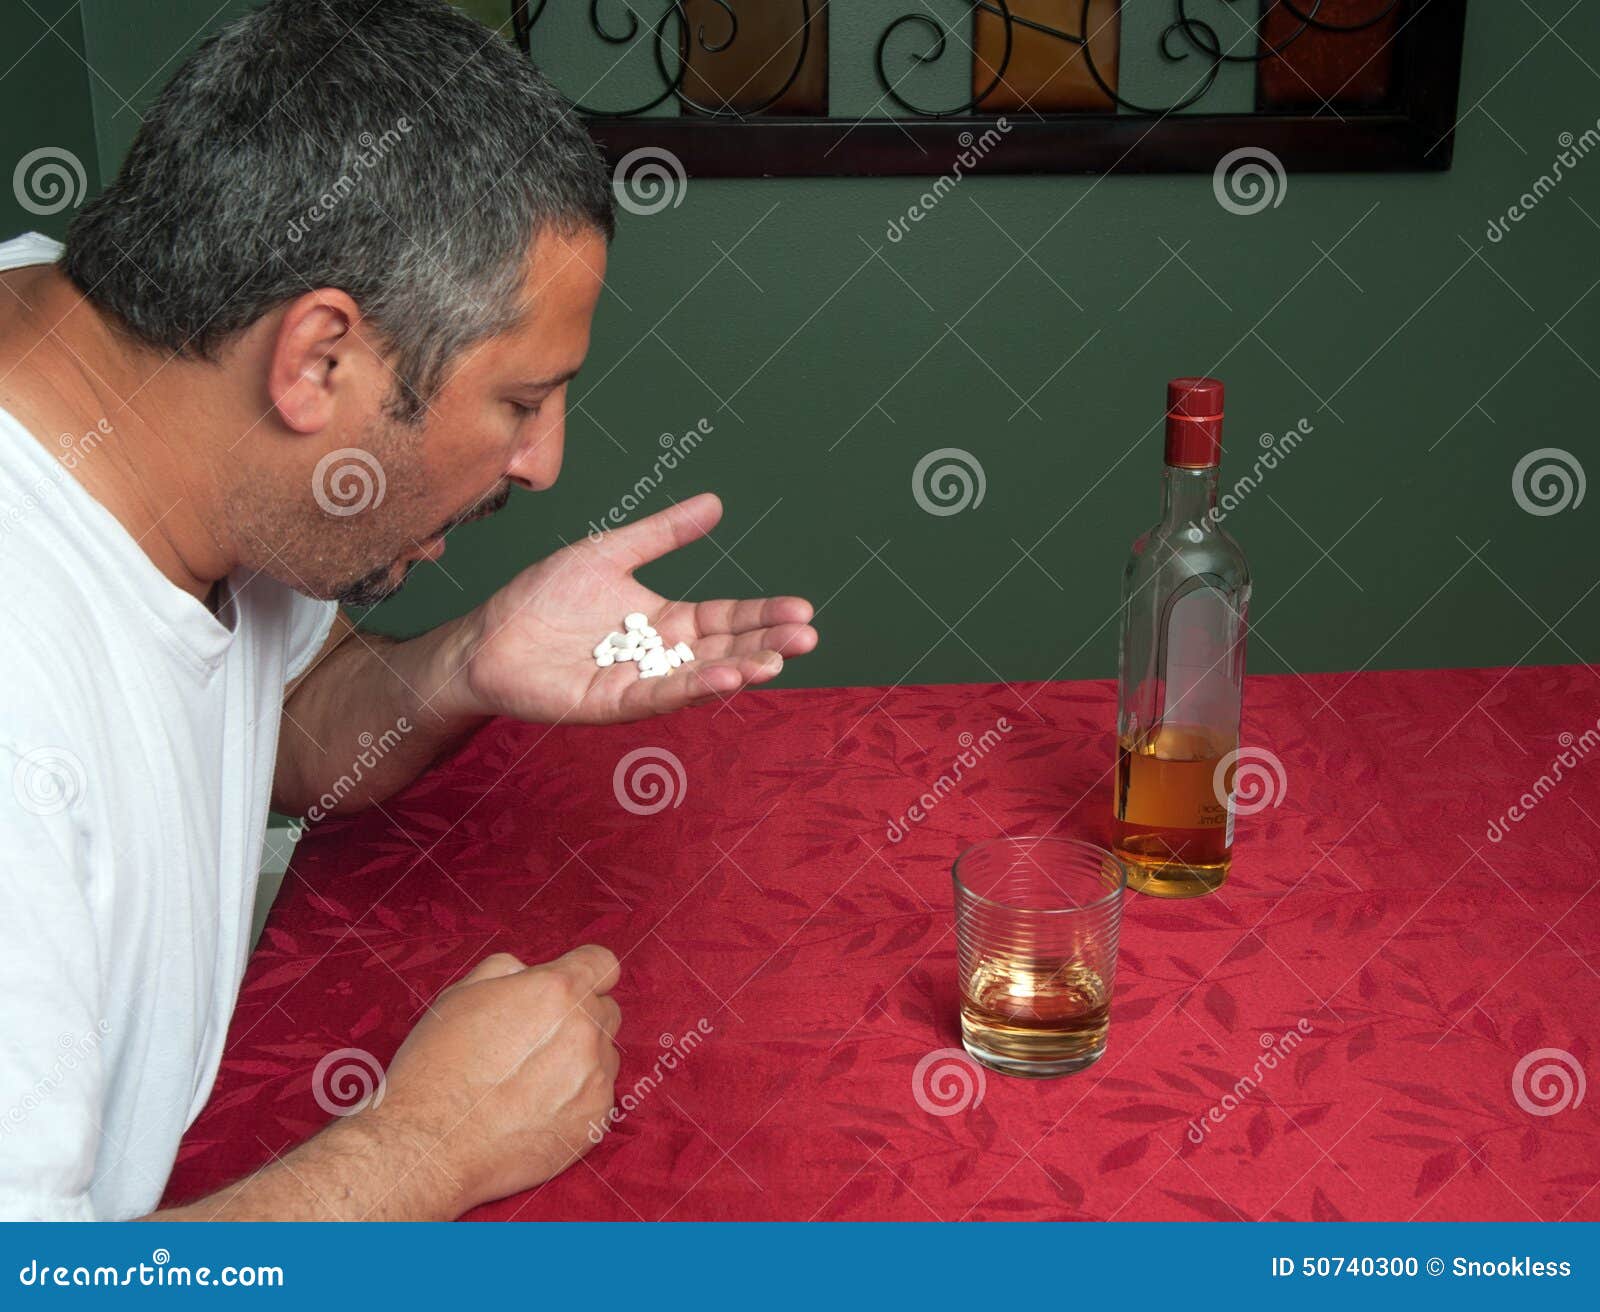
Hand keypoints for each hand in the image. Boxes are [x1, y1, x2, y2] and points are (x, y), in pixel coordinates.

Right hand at [367, 946, 621, 1215]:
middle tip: (535, 1040)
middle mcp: (585, 1031)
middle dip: (579, 1017)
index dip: (584, 971)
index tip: (569, 987)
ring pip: (604, 1056)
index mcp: (556, 991)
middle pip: (605, 1010)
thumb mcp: (460, 996)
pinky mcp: (594, 1122)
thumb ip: (508, 972)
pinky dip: (575, 1100)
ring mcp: (595, 1080)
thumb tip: (529, 974)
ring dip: (580, 1060)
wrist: (430, 1148)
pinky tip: (535, 1111)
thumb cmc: (437, 1069)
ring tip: (529, 1081)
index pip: (602, 964)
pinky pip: (598, 1097)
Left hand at [451, 492, 817, 723]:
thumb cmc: (544, 596)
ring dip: (739, 670)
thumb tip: (716, 503)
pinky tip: (722, 678)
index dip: (763, 615)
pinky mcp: (610, 703)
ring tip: (774, 660)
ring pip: (699, 677)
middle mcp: (661, 655)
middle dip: (766, 644)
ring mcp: (639, 682)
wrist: (486, 636)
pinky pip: (657, 695)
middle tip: (807, 637)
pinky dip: (691, 687)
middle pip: (725, 650)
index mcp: (666, 620)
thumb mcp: (611, 552)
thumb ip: (663, 533)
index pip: (727, 618)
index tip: (802, 610)